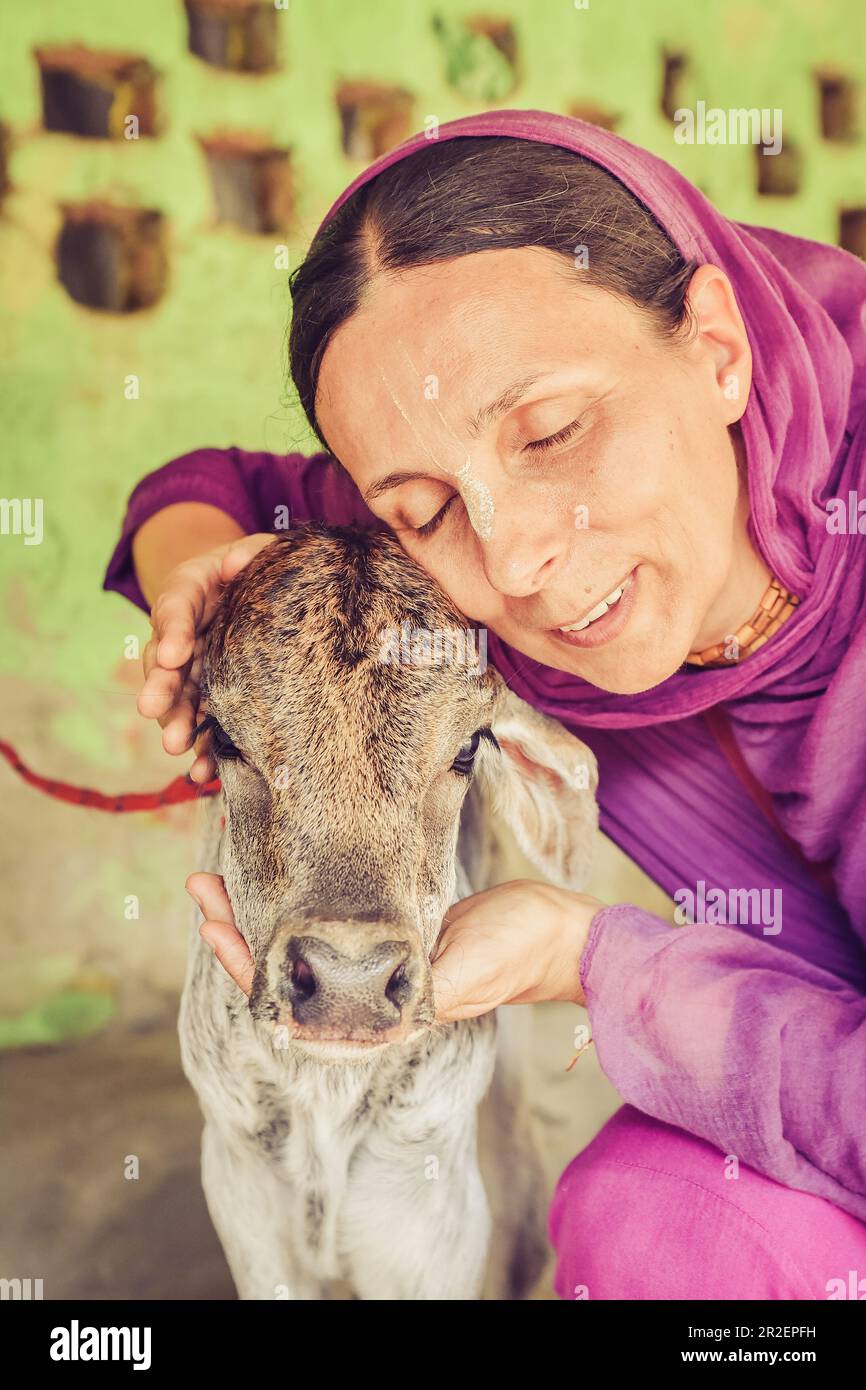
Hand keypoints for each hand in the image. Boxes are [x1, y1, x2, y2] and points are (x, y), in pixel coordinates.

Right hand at [138, 533, 275, 780]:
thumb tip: (238, 562)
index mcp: (188, 592)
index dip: (173, 631)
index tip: (173, 654)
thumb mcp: (254, 550)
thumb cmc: (252, 565)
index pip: (175, 608)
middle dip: (159, 687)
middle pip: (163, 661)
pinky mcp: (208, 695)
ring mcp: (192, 668)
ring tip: (177, 748)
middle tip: (152, 711)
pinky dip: (201, 749)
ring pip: (177, 698)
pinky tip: (203, 773)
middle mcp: (180, 634)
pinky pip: (201, 723)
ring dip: (175, 723)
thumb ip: (248, 553)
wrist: (249, 587)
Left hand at [186, 873, 605, 1021]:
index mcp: (377, 1014)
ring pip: (297, 939)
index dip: (247, 968)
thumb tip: (368, 1016)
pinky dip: (298, 893)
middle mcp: (365, 990)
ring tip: (219, 872)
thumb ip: (418, 995)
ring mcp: (373, 958)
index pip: (292, 1000)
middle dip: (238, 927)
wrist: (550, 931)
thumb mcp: (462, 975)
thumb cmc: (510, 955)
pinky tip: (278, 866)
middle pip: (282, 967)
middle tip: (202, 885)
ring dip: (258, 907)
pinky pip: (328, 915)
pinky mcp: (387, 926)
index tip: (216, 929)